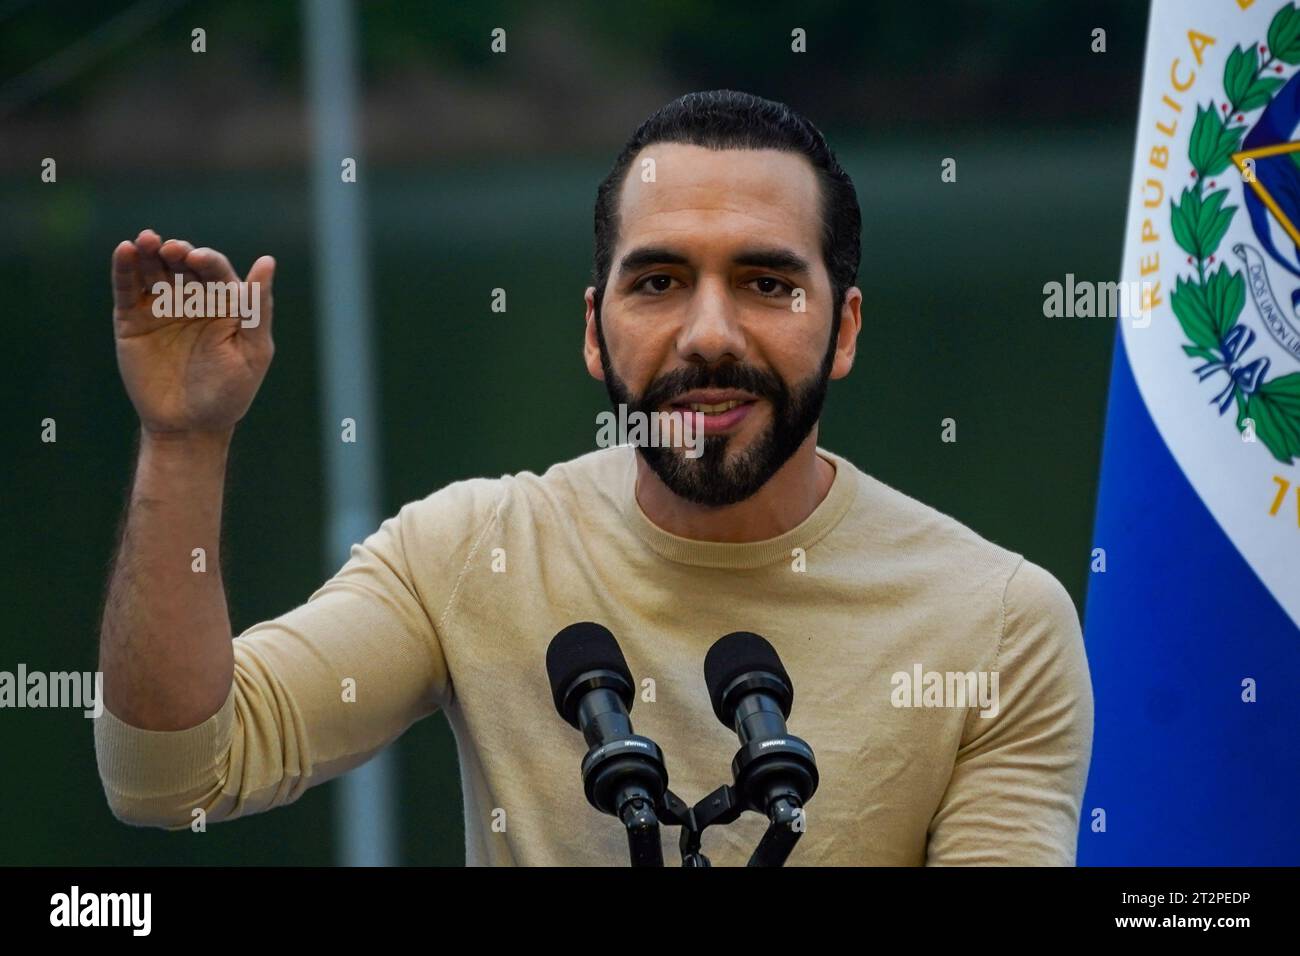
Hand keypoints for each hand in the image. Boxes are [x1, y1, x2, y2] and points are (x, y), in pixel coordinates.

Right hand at [111, 229, 275, 436]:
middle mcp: (193, 299)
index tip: (197, 259)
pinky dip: (124, 268)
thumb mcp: (253, 351)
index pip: (216, 271)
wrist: (190, 426)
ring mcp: (162, 307)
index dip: (207, 261)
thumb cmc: (229, 392)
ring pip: (154, 270)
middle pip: (183, 264)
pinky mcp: (133, 319)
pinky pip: (127, 289)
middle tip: (171, 249)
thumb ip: (257, 307)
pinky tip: (125, 250)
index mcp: (225, 303)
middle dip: (177, 252)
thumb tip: (267, 261)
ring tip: (145, 241)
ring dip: (149, 252)